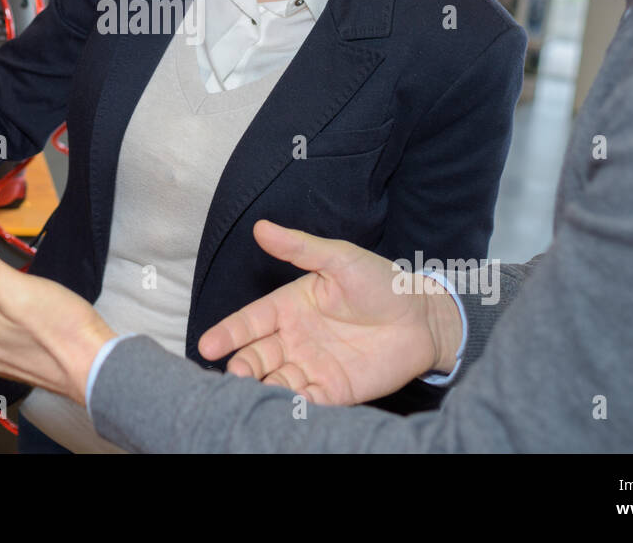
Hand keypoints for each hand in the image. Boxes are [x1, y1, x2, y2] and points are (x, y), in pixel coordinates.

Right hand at [198, 220, 463, 404]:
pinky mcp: (334, 391)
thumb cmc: (381, 283)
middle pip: (257, 356)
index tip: (208, 344)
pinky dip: (292, 405)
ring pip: (276, 381)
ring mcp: (312, 366)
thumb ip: (301, 247)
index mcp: (289, 307)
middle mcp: (295, 339)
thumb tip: (261, 227)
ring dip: (263, 388)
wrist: (423, 317)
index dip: (229, 333)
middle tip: (235, 373)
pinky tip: (284, 405)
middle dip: (242, 365)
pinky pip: (306, 401)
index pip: (250, 321)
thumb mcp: (340, 258)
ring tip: (254, 390)